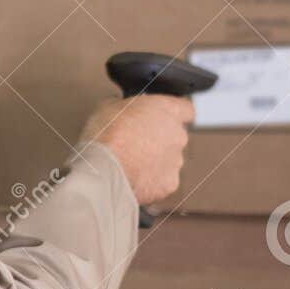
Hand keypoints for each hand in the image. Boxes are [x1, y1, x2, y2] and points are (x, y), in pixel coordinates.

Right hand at [79, 93, 194, 205]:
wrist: (103, 169)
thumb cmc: (106, 135)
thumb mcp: (109, 105)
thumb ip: (125, 104)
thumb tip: (119, 105)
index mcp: (168, 110)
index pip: (186, 109)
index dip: (173, 114)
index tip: (162, 117)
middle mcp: (178, 135)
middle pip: (175, 136)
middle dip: (159, 139)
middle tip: (136, 142)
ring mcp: (176, 162)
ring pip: (169, 160)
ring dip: (155, 160)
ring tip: (130, 163)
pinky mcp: (169, 184)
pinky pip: (162, 181)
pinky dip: (150, 180)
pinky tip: (132, 177)